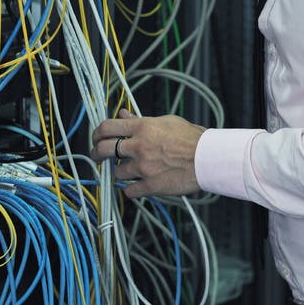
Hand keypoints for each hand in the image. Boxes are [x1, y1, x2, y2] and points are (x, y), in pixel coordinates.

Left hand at [91, 109, 206, 198]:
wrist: (207, 158)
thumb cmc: (192, 138)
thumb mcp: (166, 121)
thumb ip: (141, 119)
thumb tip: (124, 114)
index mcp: (142, 127)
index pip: (107, 127)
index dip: (97, 132)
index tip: (96, 137)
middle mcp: (138, 146)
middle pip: (103, 149)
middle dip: (96, 154)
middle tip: (97, 156)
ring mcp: (143, 167)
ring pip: (116, 172)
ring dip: (119, 172)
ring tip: (127, 171)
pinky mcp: (150, 185)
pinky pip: (129, 191)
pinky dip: (131, 189)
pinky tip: (136, 186)